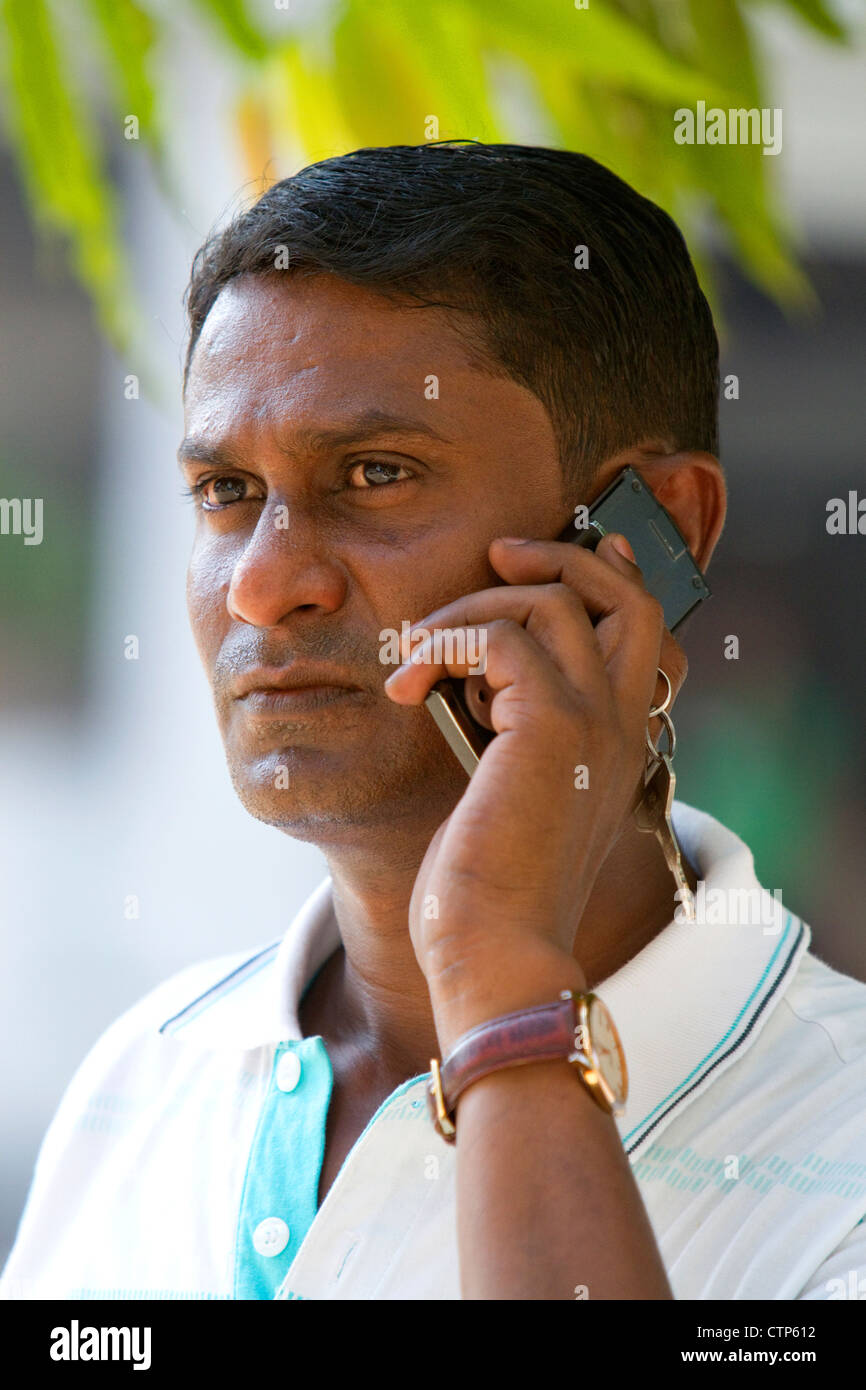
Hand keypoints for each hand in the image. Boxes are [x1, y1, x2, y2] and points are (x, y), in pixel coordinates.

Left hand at [383, 532, 686, 1042]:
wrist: (496, 952)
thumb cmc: (493, 892)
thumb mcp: (513, 799)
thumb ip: (516, 739)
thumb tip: (475, 684)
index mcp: (617, 744)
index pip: (640, 633)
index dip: (608, 579)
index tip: (565, 551)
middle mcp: (620, 726)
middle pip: (626, 597)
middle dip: (563, 558)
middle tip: (498, 556)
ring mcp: (591, 722)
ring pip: (551, 602)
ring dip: (468, 609)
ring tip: (417, 653)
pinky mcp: (547, 725)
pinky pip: (497, 636)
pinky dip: (443, 644)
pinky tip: (407, 686)